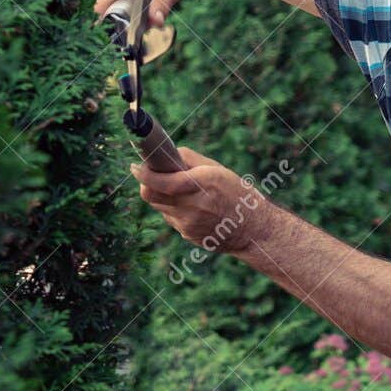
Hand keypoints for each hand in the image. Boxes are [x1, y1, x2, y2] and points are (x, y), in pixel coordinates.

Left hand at [130, 147, 263, 254]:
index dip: (144, 174)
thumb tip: (167, 155)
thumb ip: (190, 160)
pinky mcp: (187, 235)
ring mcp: (188, 224)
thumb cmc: (238, 194)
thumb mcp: (218, 170)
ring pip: (160, 207)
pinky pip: (171, 218)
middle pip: (151, 196)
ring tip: (180, 190)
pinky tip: (193, 207)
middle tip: (149, 174)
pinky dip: (175, 209)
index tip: (136, 166)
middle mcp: (193, 206)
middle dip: (146, 183)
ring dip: (161, 196)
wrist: (253, 229)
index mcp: (202, 184)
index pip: (161, 182)